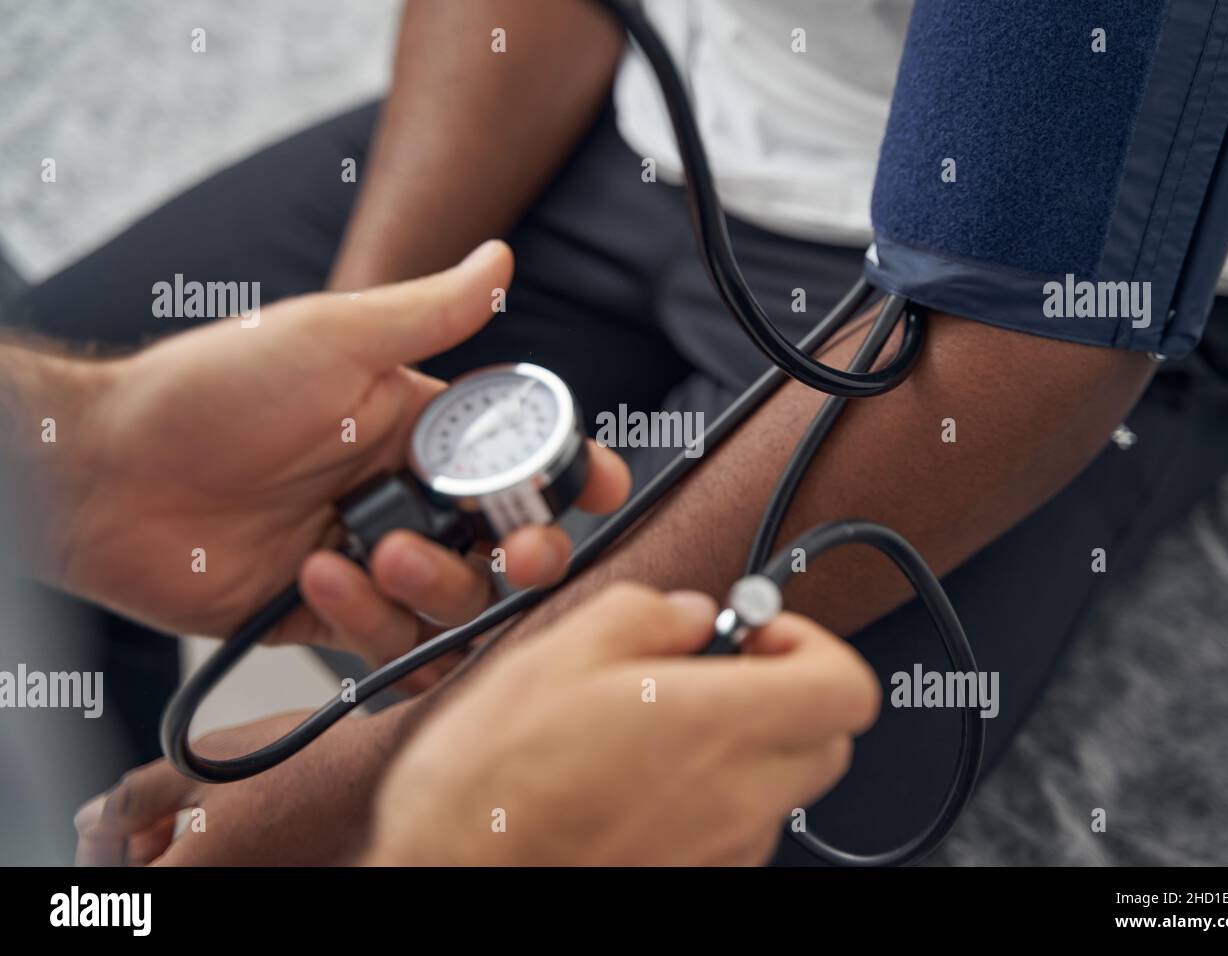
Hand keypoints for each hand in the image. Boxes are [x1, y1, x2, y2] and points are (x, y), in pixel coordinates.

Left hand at [43, 241, 629, 664]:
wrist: (107, 476)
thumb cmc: (212, 389)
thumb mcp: (331, 339)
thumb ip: (429, 312)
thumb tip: (500, 258)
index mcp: (419, 426)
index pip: (521, 455)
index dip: (571, 473)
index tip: (601, 487)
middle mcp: (407, 495)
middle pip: (509, 544)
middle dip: (527, 553)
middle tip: (515, 553)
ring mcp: (373, 559)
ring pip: (459, 603)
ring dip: (433, 586)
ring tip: (370, 554)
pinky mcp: (330, 617)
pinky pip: (393, 646)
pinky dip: (369, 624)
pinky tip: (316, 579)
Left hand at [74, 708, 395, 865]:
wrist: (382, 768)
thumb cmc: (310, 762)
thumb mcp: (202, 758)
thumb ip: (136, 794)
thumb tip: (98, 815)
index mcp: (195, 875)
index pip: (118, 888)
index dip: (102, 852)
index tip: (109, 825)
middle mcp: (229, 892)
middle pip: (157, 885)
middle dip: (143, 848)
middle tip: (156, 808)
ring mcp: (259, 886)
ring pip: (198, 874)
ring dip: (185, 847)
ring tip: (203, 802)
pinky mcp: (285, 877)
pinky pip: (236, 870)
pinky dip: (224, 850)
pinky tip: (238, 813)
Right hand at [365, 583, 880, 865]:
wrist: (452, 880)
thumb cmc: (492, 787)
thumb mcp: (558, 653)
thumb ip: (645, 613)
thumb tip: (685, 612)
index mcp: (718, 725)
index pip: (848, 686)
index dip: (810, 644)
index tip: (757, 634)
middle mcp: (737, 797)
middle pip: (826, 738)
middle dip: (784, 694)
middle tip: (716, 674)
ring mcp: (722, 851)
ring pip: (780, 787)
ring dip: (743, 750)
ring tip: (658, 731)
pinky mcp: (697, 883)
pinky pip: (735, 832)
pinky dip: (709, 800)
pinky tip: (639, 784)